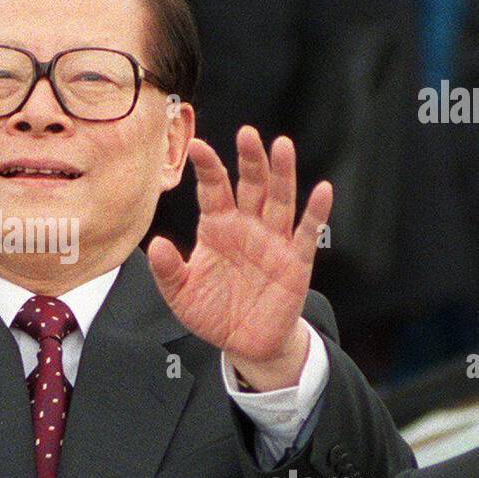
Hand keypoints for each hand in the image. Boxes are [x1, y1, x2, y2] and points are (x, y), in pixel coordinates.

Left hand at [148, 127, 332, 391]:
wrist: (244, 344)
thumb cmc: (212, 312)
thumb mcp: (180, 294)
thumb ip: (168, 270)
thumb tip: (155, 245)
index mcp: (217, 227)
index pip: (213, 189)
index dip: (207, 167)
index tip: (196, 145)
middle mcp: (248, 227)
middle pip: (250, 185)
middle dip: (249, 159)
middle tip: (246, 133)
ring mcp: (274, 242)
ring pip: (280, 200)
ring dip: (282, 174)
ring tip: (281, 145)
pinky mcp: (296, 262)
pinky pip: (307, 234)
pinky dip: (316, 212)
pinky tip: (322, 190)